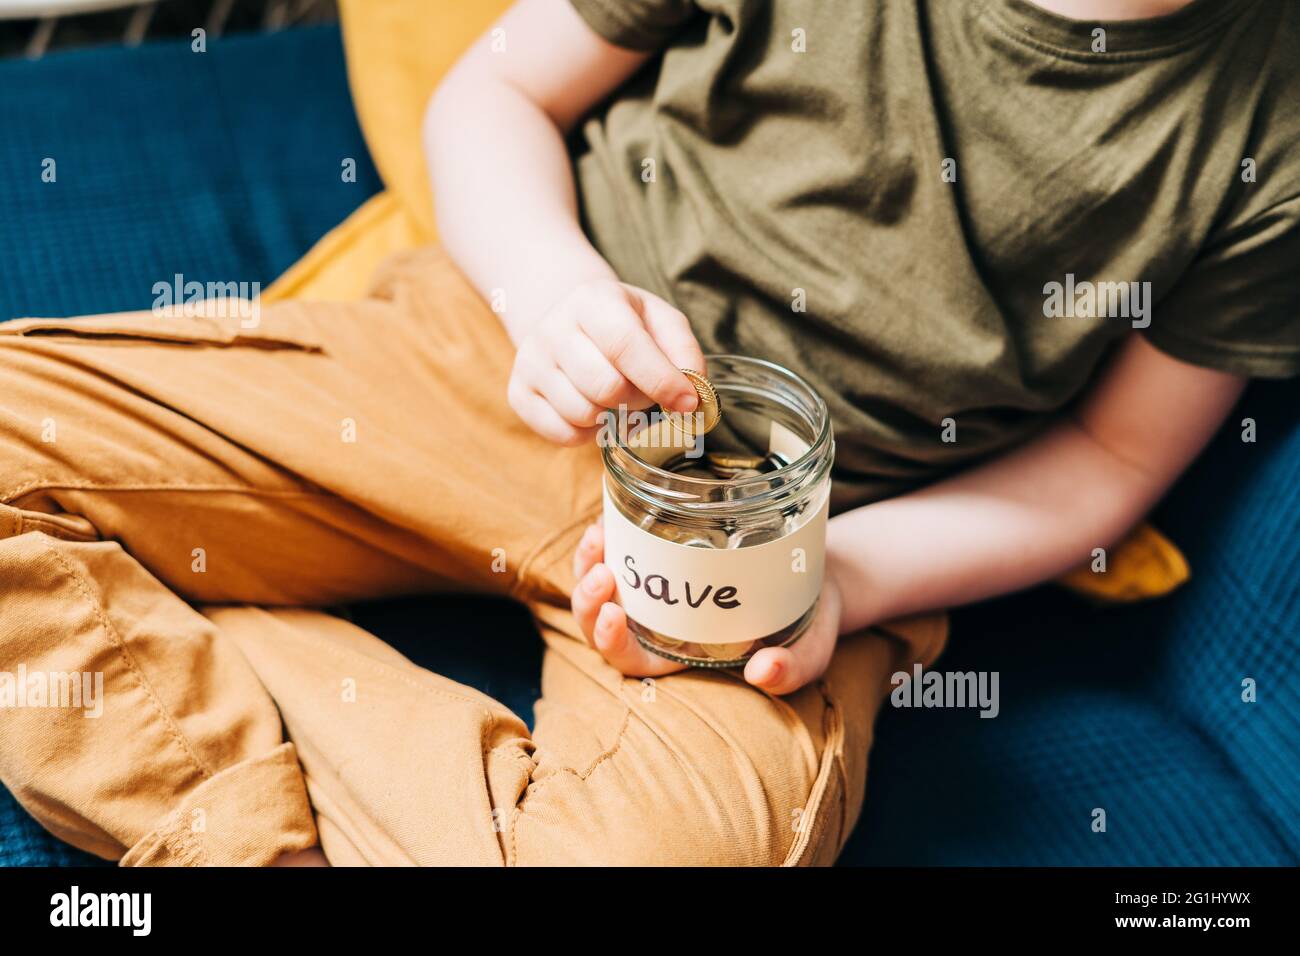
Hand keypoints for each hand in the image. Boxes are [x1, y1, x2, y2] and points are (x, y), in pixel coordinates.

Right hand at [508, 279, 704, 444]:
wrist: (566, 319)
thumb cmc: (622, 323)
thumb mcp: (659, 320)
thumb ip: (683, 352)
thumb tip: (692, 395)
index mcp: (593, 300)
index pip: (624, 345)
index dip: (661, 380)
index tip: (687, 403)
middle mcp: (554, 328)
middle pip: (606, 388)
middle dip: (638, 400)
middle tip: (643, 392)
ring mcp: (530, 362)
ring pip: (584, 415)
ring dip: (613, 418)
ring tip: (616, 398)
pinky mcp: (519, 394)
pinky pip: (564, 434)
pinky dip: (589, 433)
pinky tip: (593, 409)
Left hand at [570, 523, 845, 694]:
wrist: (817, 574)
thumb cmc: (805, 622)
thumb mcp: (808, 649)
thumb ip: (790, 669)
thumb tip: (762, 671)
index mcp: (680, 655)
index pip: (631, 659)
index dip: (611, 642)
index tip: (613, 615)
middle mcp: (658, 623)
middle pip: (600, 622)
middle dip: (588, 599)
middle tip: (603, 572)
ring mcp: (656, 587)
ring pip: (600, 582)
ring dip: (588, 562)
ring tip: (598, 535)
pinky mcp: (662, 552)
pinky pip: (621, 546)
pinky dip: (610, 533)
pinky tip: (610, 514)